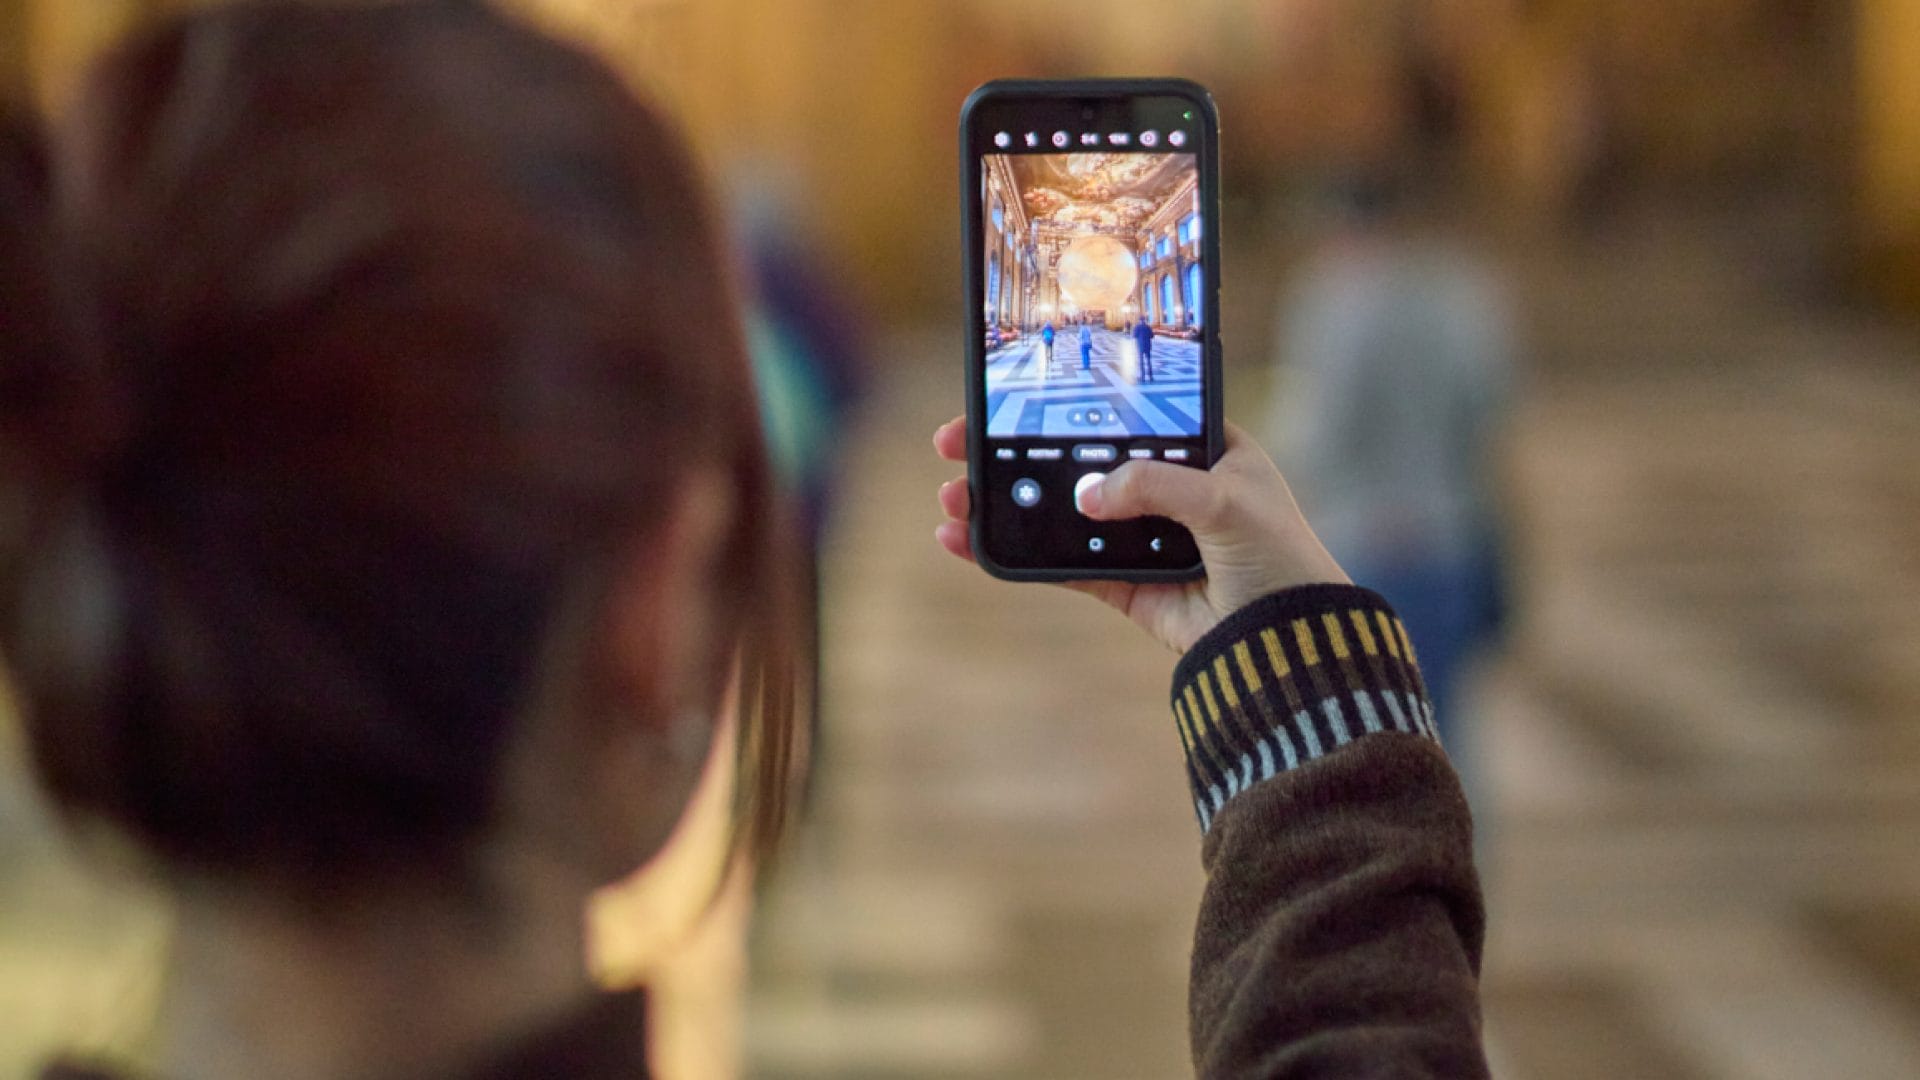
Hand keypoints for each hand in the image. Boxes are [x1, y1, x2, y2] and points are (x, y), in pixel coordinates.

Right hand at [934, 418, 1348, 653]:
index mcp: (1201, 449)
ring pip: (1060, 514)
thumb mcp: (1224, 501)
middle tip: (954, 446)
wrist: (1289, 643)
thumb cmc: (1280, 557)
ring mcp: (1142, 537)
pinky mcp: (1126, 585)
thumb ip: (1155, 486)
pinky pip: (1062, 565)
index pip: (1119, 413)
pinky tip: (972, 545)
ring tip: (953, 501)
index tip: (1005, 399)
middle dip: (1011, 454)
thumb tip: (1087, 496)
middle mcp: (1167, 488)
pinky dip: (1019, 557)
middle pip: (1075, 459)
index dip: (1063, 403)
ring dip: (1005, 507)